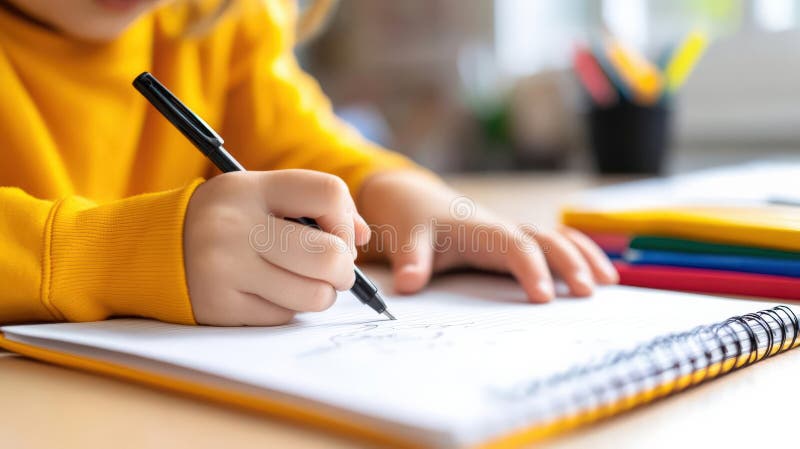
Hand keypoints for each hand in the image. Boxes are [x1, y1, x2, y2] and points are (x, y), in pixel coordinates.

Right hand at [184, 170, 370, 325]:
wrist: (153, 249)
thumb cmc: (227, 221)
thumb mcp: (260, 195)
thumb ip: (313, 206)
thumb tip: (364, 237)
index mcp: (251, 189)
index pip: (329, 193)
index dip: (347, 220)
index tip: (339, 234)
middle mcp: (236, 227)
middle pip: (329, 255)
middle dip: (344, 270)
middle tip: (334, 271)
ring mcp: (226, 269)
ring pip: (313, 296)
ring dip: (320, 295)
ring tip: (304, 283)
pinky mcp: (220, 307)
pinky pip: (283, 317)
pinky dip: (287, 309)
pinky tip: (268, 293)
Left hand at [357, 170, 617, 301]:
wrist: (414, 198)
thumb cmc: (413, 219)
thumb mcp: (404, 238)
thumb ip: (410, 260)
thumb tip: (408, 285)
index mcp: (480, 228)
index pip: (513, 246)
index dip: (530, 268)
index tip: (543, 296)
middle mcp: (503, 227)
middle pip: (544, 240)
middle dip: (568, 263)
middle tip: (587, 293)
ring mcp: (512, 232)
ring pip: (556, 238)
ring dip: (583, 256)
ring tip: (608, 282)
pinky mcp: (515, 239)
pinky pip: (553, 242)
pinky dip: (578, 252)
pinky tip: (601, 272)